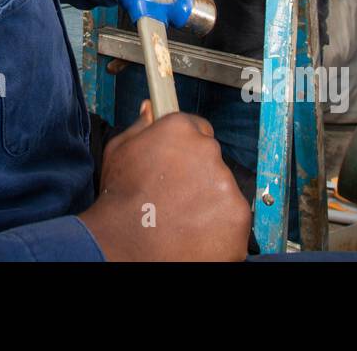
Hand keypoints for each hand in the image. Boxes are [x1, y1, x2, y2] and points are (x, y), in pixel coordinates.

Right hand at [78, 100, 250, 261]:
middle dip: (198, 176)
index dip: (188, 149)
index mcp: (180, 130)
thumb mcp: (119, 152)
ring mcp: (225, 184)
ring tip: (181, 219)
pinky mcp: (238, 216)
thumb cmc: (118, 203)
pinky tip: (194, 234)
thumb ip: (140, 126)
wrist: (126, 247)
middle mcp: (207, 150)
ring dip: (209, 202)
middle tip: (175, 197)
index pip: (198, 129)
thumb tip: (151, 108)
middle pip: (212, 161)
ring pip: (223, 190)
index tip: (180, 165)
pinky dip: (219, 228)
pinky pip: (233, 219)